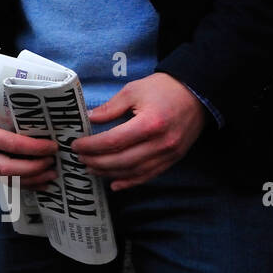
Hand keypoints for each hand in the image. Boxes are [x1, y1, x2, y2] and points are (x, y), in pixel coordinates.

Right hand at [0, 92, 58, 187]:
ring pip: (7, 179)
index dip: (34, 148)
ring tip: (51, 175)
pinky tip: (40, 182)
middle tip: (52, 162)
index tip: (52, 146)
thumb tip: (44, 125)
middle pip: (7, 169)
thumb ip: (13, 115)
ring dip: (32, 180)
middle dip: (35, 168)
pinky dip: (25, 184)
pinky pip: (5, 181)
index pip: (11, 145)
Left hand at [75, 73, 207, 191]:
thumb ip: (110, 107)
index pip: (114, 141)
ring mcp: (169, 154)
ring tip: (91, 169)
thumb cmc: (163, 89)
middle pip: (122, 160)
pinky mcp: (174, 159)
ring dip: (110, 173)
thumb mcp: (133, 90)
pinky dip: (131, 181)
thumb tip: (89, 119)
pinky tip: (115, 183)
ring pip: (134, 171)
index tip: (76, 145)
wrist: (196, 93)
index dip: (92, 146)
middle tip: (80, 158)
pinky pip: (150, 175)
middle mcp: (161, 143)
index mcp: (150, 123)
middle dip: (97, 162)